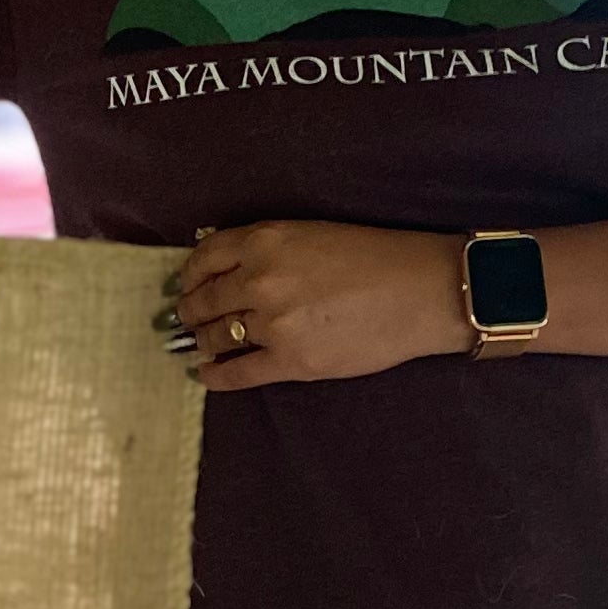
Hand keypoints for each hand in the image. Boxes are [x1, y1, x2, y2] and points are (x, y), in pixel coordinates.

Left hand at [164, 222, 474, 389]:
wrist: (420, 291)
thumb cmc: (376, 257)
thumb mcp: (312, 233)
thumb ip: (268, 248)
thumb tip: (230, 268)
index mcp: (265, 240)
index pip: (205, 257)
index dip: (190, 273)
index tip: (188, 282)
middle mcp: (260, 279)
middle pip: (204, 299)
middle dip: (192, 309)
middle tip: (189, 316)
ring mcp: (273, 323)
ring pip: (215, 335)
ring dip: (202, 340)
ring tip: (200, 342)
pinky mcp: (290, 361)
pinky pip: (237, 373)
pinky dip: (215, 375)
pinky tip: (205, 374)